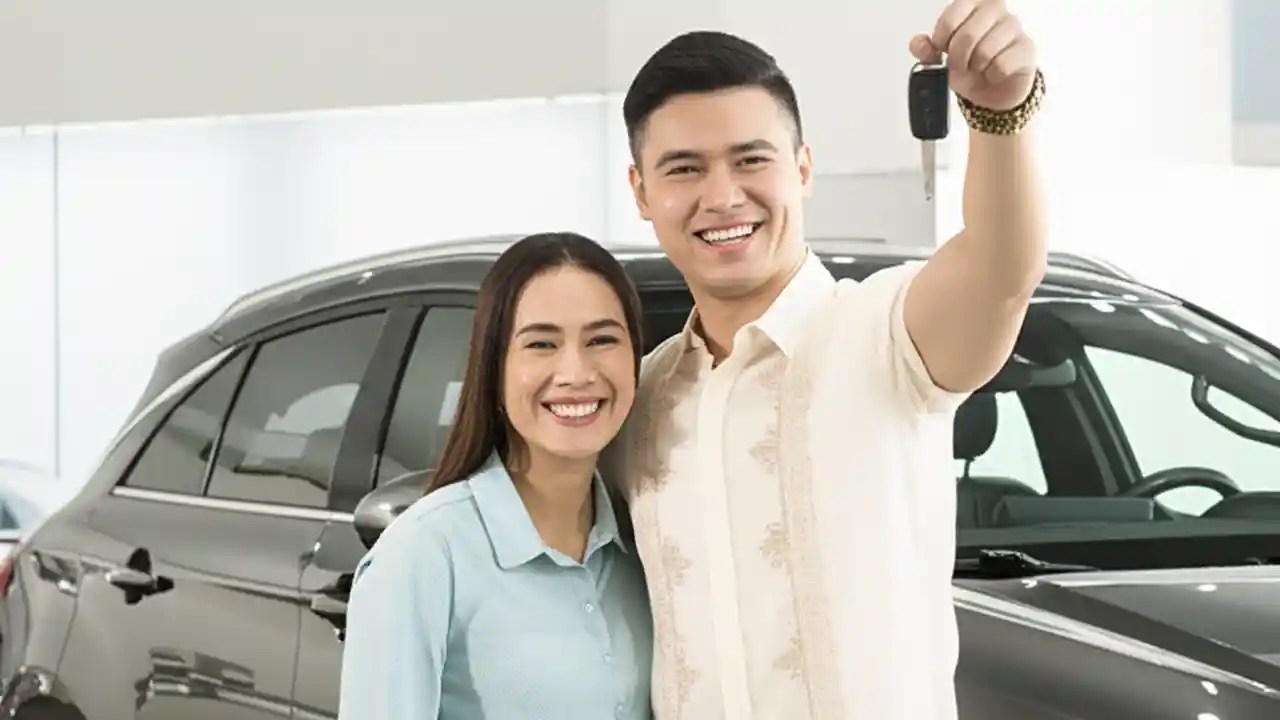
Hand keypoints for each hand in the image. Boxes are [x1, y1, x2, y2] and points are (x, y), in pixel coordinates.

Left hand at [910, 0, 1037, 111]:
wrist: (995, 89)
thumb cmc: (971, 67)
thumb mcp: (942, 59)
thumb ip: (927, 50)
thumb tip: (918, 44)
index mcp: (972, 4)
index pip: (951, 16)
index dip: (942, 39)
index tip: (943, 49)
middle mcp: (995, 10)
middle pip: (967, 35)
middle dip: (958, 58)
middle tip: (960, 65)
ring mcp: (1013, 27)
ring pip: (986, 50)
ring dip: (976, 67)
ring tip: (978, 68)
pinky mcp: (1026, 48)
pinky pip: (1002, 65)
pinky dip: (992, 75)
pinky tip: (993, 73)